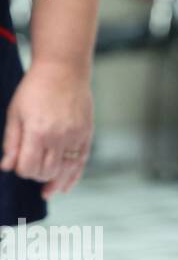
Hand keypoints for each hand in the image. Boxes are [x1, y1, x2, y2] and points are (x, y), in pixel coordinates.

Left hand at [0, 60, 92, 198]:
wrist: (64, 70)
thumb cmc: (36, 89)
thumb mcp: (15, 113)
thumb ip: (11, 142)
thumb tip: (7, 167)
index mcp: (37, 132)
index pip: (28, 167)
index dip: (20, 170)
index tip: (17, 164)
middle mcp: (59, 136)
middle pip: (46, 171)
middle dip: (36, 175)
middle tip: (30, 168)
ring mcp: (76, 136)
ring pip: (65, 170)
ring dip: (54, 181)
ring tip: (47, 190)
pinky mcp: (87, 134)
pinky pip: (81, 162)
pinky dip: (73, 176)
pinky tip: (65, 186)